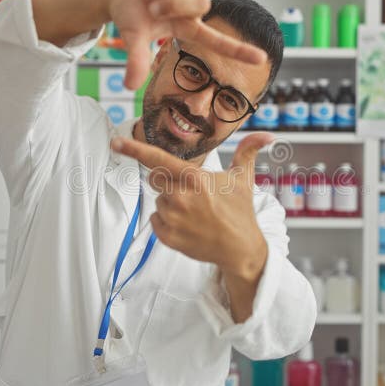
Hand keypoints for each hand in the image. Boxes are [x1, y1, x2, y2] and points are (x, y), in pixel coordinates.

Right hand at [104, 0, 265, 88]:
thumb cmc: (129, 16)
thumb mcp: (132, 38)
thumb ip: (136, 60)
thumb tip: (130, 86)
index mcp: (187, 28)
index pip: (220, 43)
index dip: (240, 51)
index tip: (261, 59)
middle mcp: (193, 8)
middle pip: (202, 2)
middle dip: (171, 4)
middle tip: (151, 6)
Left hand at [110, 133, 273, 281]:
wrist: (240, 249)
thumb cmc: (240, 211)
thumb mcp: (244, 178)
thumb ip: (249, 151)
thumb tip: (268, 136)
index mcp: (195, 179)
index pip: (158, 160)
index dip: (134, 149)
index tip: (115, 142)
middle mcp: (181, 197)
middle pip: (155, 179)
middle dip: (169, 182)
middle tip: (192, 193)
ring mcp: (173, 218)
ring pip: (158, 200)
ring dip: (171, 203)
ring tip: (195, 212)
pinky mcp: (168, 237)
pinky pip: (156, 220)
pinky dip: (167, 221)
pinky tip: (188, 225)